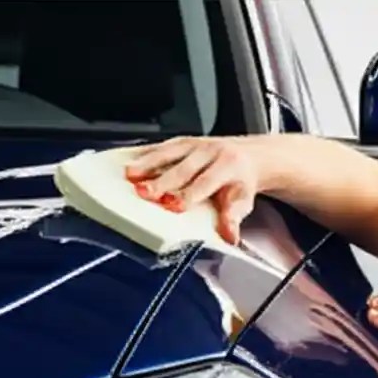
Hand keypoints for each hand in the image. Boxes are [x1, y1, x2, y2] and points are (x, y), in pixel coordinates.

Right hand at [125, 136, 257, 244]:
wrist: (248, 155)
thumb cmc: (239, 181)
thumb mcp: (243, 200)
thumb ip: (233, 218)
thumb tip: (230, 236)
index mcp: (227, 166)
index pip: (205, 182)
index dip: (188, 194)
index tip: (173, 206)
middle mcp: (209, 152)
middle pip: (182, 168)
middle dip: (162, 181)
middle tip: (144, 192)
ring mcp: (193, 144)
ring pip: (168, 153)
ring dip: (147, 164)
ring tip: (130, 174)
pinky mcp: (180, 141)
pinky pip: (160, 146)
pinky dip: (143, 153)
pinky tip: (128, 159)